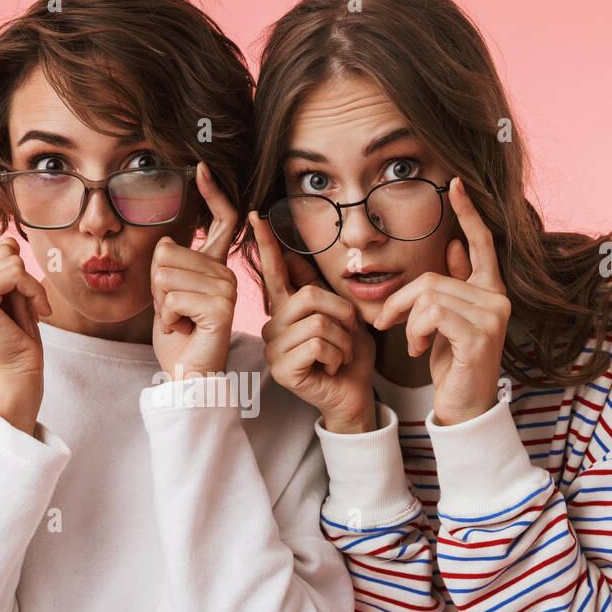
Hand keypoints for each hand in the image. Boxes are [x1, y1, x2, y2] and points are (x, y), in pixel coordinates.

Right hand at [0, 164, 52, 433]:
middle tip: (25, 308)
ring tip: (26, 313)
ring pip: (9, 258)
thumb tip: (6, 240)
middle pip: (0, 246)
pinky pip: (14, 271)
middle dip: (24, 276)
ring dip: (30, 285)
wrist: (16, 377)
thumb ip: (5, 266)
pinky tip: (30, 314)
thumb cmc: (18, 340)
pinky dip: (31, 290)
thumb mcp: (13, 294)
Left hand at [150, 161, 239, 378]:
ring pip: (166, 275)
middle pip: (168, 253)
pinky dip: (166, 317)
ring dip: (161, 303)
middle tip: (175, 310)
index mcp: (216, 266)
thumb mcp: (164, 293)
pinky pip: (173, 297)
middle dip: (157, 285)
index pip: (222, 220)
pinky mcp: (222, 308)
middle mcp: (227, 273)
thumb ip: (167, 264)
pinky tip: (182, 329)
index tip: (200, 167)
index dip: (212, 193)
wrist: (187, 373)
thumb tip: (167, 243)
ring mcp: (227, 290)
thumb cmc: (177, 335)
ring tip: (179, 320)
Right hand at [252, 211, 376, 432]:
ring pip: (317, 322)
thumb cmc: (349, 357)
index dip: (266, 244)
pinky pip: (317, 344)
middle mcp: (273, 325)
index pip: (274, 271)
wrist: (355, 394)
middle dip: (341, 314)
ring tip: (339, 356)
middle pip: (309, 296)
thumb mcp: (342, 316)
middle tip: (346, 336)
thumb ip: (320, 289)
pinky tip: (331, 368)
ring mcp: (274, 348)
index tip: (256, 216)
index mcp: (287, 309)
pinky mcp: (282, 368)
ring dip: (342, 340)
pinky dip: (336, 355)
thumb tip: (295, 253)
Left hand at [372, 176, 510, 426]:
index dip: (468, 212)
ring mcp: (492, 317)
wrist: (462, 407)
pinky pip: (431, 315)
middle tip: (386, 321)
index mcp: (490, 291)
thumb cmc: (451, 365)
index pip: (481, 242)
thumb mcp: (445, 321)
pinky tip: (416, 350)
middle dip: (400, 300)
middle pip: (432, 278)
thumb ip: (452, 284)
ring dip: (406, 322)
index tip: (454, 183)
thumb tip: (453, 244)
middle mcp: (497, 299)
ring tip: (409, 342)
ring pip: (429, 296)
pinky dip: (414, 332)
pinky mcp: (480, 336)